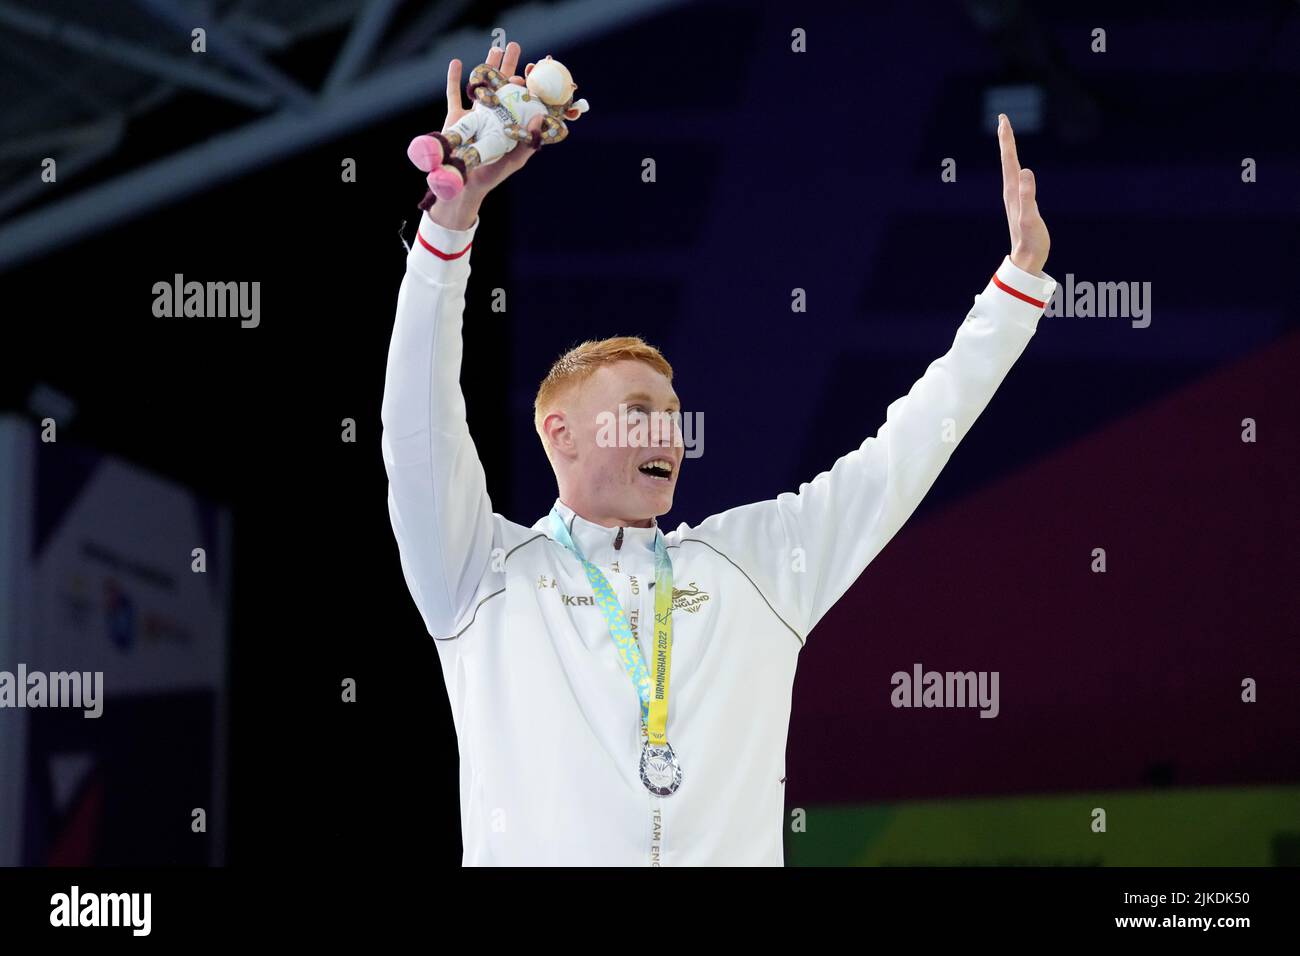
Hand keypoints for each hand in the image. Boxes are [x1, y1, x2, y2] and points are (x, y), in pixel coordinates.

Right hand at [427, 41, 544, 228]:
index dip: (527, 84)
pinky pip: (453, 94)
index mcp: (508, 123)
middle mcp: (493, 116)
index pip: (520, 98)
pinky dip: (454, 79)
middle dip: (508, 66)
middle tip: (514, 46)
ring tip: (495, 48)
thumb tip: (540, 120)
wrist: (463, 186)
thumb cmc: (491, 175)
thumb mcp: (514, 160)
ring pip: (481, 84)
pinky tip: (457, 62)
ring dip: (487, 67)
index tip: (533, 71)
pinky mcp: (455, 118)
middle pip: (502, 85)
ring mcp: (474, 115)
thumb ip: (528, 142)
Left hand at [997, 113, 1049, 276]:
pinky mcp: (1020, 205)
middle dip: (1006, 139)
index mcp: (1013, 192)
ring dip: (1009, 151)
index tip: (1004, 120)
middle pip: (1007, 161)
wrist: (1027, 262)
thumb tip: (1025, 170)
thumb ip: (1027, 195)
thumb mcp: (1031, 218)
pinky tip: (1017, 167)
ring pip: (1010, 169)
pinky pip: (1016, 179)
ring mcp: (1014, 199)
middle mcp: (1011, 193)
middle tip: (1004, 119)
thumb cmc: (1030, 242)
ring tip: (1008, 136)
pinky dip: (1015, 167)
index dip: (1007, 140)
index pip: (1009, 160)